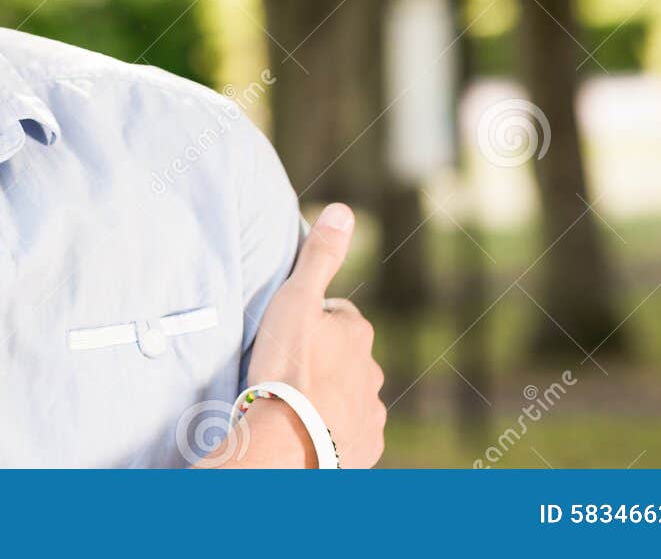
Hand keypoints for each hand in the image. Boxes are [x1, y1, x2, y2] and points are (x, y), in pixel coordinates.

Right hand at [243, 202, 385, 467]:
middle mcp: (373, 372)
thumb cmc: (287, 368)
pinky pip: (351, 433)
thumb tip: (343, 211)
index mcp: (357, 334)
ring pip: (351, 395)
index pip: (338, 317)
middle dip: (325, 360)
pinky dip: (334, 429)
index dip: (313, 321)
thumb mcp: (296, 301)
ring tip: (295, 404)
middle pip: (347, 357)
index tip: (289, 334)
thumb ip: (320, 256)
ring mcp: (371, 413)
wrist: (289, 443)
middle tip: (288, 370)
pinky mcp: (366, 449)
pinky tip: (309, 430)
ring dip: (330, 395)